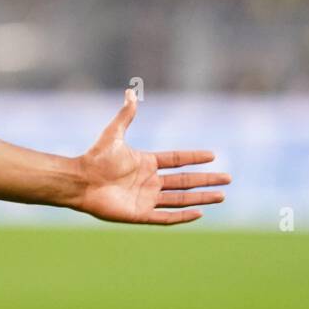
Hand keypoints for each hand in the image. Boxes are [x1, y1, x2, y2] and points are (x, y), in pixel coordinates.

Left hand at [74, 89, 229, 224]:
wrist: (80, 181)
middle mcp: (149, 181)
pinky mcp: (140, 214)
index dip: (194, 157)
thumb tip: (130, 91)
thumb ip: (126, 115)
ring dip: (201, 198)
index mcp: (146, 163)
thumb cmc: (95, 158)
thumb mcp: (114, 133)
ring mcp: (146, 198)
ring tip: (222, 196)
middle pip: (185, 181)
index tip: (213, 156)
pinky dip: (183, 216)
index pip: (177, 160)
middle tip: (228, 179)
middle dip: (207, 181)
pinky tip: (199, 213)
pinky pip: (166, 217)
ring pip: (180, 199)